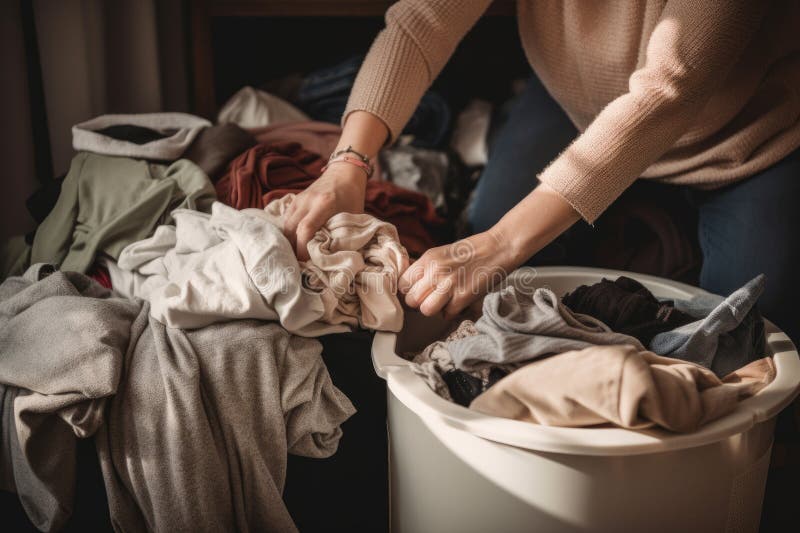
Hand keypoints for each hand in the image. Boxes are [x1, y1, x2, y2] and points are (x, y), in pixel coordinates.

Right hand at [282, 163, 366, 260]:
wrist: (344, 172)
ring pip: (286, 225)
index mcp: (324, 203)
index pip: (306, 229)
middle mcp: (307, 200)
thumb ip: (346, 234)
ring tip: (295, 256)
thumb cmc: (352, 196)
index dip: (302, 248)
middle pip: (291, 229)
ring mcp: (298, 199)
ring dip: (289, 242)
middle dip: (293, 248)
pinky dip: (288, 233)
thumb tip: (337, 257)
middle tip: (298, 264)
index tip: (305, 261)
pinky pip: (286, 220)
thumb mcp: (354, 215)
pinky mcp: (294, 201)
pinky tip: (294, 244)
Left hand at [398, 228, 522, 317]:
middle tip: (430, 299)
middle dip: (419, 303)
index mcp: (427, 259)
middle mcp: (435, 271)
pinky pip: (446, 315)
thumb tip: (407, 285)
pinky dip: (451, 312)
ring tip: (443, 302)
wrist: (497, 248)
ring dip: (434, 310)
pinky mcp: (464, 296)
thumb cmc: (469, 252)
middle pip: (411, 300)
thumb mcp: (440, 253)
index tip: (416, 293)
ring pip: (426, 310)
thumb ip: (424, 268)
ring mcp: (449, 284)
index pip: (402, 284)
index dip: (408, 292)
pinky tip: (458, 301)